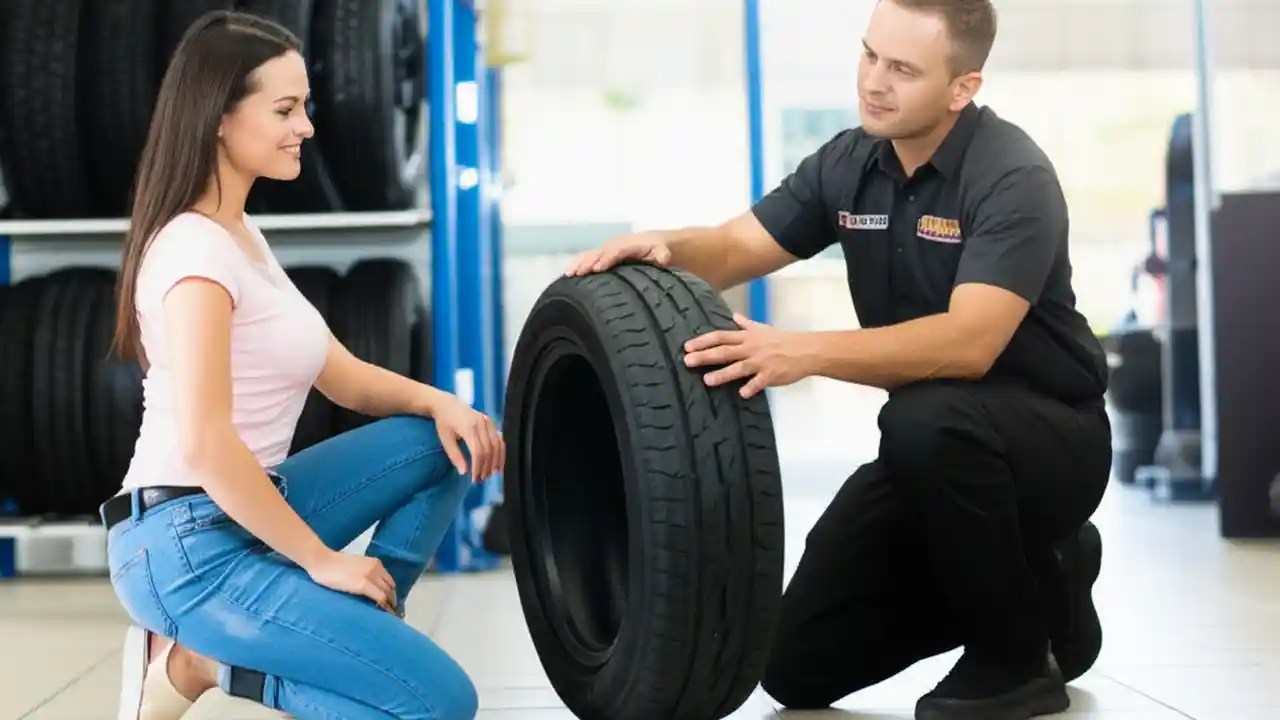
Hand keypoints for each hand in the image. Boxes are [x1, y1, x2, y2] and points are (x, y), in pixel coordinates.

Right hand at [305, 551, 397, 613]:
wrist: (321, 561)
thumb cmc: (333, 565)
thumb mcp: (356, 567)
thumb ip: (365, 575)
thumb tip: (371, 589)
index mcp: (375, 563)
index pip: (389, 581)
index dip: (392, 594)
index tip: (392, 605)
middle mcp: (376, 568)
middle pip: (391, 588)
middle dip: (393, 601)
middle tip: (394, 614)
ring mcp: (370, 576)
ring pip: (388, 594)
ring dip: (391, 606)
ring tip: (390, 617)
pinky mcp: (363, 585)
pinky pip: (380, 597)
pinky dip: (385, 607)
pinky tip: (385, 614)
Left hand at [433, 395, 504, 481]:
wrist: (447, 404)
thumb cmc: (444, 423)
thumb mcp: (445, 439)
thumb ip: (455, 456)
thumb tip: (464, 473)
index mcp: (468, 427)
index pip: (478, 451)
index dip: (478, 467)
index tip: (475, 479)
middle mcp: (481, 423)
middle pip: (489, 450)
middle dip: (486, 467)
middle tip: (482, 479)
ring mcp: (488, 422)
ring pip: (497, 445)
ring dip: (496, 461)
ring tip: (491, 474)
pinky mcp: (491, 422)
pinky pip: (499, 439)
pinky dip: (500, 453)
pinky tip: (498, 463)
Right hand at [564, 231, 670, 275]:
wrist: (652, 242)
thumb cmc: (656, 250)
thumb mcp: (662, 251)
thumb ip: (661, 254)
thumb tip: (661, 258)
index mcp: (627, 245)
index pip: (615, 251)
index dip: (606, 259)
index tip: (598, 268)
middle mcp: (614, 246)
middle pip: (598, 253)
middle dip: (588, 262)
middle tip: (578, 273)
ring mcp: (605, 250)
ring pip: (589, 255)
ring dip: (578, 263)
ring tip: (568, 274)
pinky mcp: (601, 256)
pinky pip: (586, 258)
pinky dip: (577, 264)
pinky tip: (568, 274)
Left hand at [683, 313, 811, 398]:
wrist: (805, 349)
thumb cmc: (782, 339)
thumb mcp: (762, 328)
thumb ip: (746, 324)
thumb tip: (734, 316)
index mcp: (747, 337)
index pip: (721, 337)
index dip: (703, 341)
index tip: (687, 346)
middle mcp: (751, 348)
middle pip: (725, 351)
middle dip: (705, 356)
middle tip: (687, 361)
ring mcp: (761, 362)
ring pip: (739, 367)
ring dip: (723, 374)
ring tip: (707, 380)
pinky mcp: (772, 374)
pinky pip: (760, 382)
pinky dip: (752, 387)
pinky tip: (742, 394)